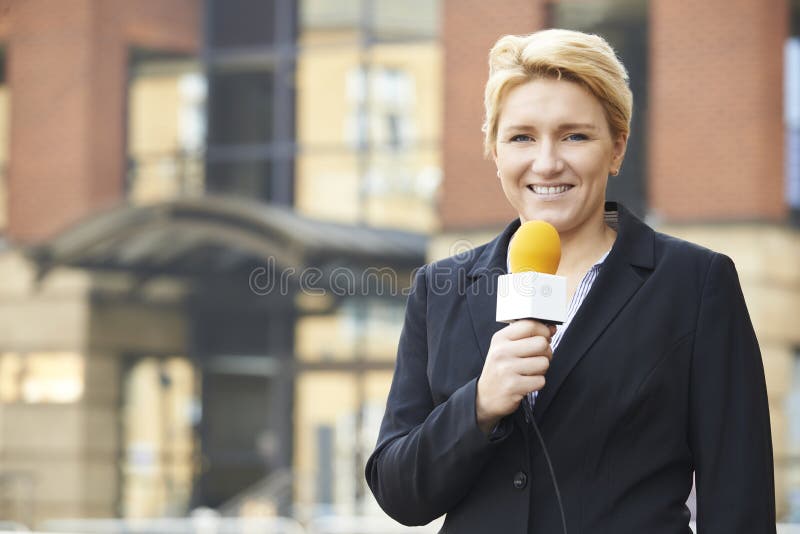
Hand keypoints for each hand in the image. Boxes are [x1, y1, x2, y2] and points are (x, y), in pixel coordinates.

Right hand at [476, 319, 555, 433]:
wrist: (485, 397)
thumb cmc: (499, 369)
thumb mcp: (504, 347)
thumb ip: (526, 336)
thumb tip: (551, 329)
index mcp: (500, 338)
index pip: (530, 325)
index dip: (544, 330)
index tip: (545, 336)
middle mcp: (502, 352)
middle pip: (541, 343)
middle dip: (545, 352)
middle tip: (537, 357)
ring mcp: (507, 369)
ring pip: (544, 362)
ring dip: (541, 369)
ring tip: (529, 371)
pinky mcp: (513, 386)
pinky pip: (540, 380)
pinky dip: (537, 383)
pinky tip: (526, 382)